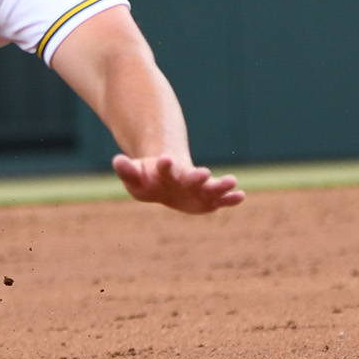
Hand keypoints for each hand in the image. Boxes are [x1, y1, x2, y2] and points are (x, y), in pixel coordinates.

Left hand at [111, 154, 244, 213]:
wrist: (165, 178)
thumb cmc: (148, 179)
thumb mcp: (133, 177)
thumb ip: (127, 170)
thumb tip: (117, 160)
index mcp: (166, 172)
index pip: (165, 168)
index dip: (164, 165)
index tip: (164, 159)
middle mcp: (185, 178)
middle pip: (192, 177)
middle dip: (197, 176)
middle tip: (205, 172)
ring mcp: (198, 188)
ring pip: (211, 187)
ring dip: (220, 185)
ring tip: (233, 180)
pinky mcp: (208, 199)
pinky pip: (221, 200)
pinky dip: (230, 198)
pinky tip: (241, 196)